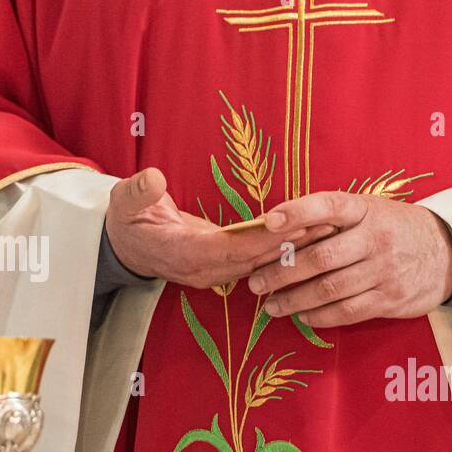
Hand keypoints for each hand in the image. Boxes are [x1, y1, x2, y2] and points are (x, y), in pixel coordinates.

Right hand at [105, 168, 328, 288]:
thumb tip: (153, 179)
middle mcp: (205, 270)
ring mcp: (217, 272)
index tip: (289, 225)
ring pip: (262, 263)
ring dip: (295, 248)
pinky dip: (284, 248)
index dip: (261, 239)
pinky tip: (310, 235)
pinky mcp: (225, 268)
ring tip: (329, 229)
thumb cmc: (125, 221)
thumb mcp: (122, 202)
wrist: (125, 249)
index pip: (229, 249)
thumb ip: (138, 192)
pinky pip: (259, 260)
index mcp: (183, 254)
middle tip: (326, 224)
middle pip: (255, 259)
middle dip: (291, 244)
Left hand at [247, 191, 451, 327]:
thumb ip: (333, 218)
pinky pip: (348, 311)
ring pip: (330, 289)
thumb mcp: (370, 210)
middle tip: (255, 282)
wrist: (445, 253)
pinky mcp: (390, 299)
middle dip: (282, 271)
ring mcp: (384, 271)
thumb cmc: (393, 229)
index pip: (329, 206)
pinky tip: (302, 317)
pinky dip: (320, 316)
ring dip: (295, 300)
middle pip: (321, 257)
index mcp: (366, 210)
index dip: (297, 213)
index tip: (268, 222)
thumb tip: (278, 228)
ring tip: (271, 306)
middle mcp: (375, 239)